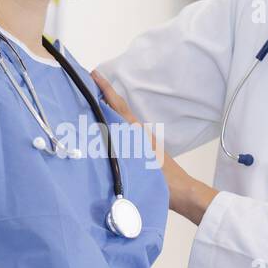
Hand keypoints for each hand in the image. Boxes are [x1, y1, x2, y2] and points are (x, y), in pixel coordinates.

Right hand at [90, 68, 218, 223]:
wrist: (184, 193)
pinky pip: (122, 134)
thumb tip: (105, 139)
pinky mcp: (141, 152)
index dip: (106, 90)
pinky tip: (103, 133)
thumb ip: (126, 152)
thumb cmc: (165, 182)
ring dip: (105, 112)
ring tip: (87, 106)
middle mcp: (138, 134)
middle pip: (117, 110)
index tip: (93, 74)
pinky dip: (111, 128)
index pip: (118, 106)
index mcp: (137, 133)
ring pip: (119, 122)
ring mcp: (140, 142)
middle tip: (83, 86)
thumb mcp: (143, 164)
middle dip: (101, 97)